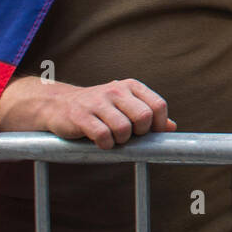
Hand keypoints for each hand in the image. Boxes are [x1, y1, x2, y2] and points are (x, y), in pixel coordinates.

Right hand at [0, 76, 176, 148]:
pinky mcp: (81, 115)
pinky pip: (103, 136)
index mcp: (131, 86)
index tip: (149, 133)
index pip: (158, 105)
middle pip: (143, 117)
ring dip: (121, 140)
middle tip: (128, 136)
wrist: (59, 105)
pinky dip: (105, 144)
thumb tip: (172, 128)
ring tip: (112, 138)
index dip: (158, 124)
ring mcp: (98, 102)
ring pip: (124, 128)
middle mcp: (116, 90)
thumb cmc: (99, 109)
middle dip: (139, 133)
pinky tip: (101, 142)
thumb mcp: (125, 107)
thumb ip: (148, 116)